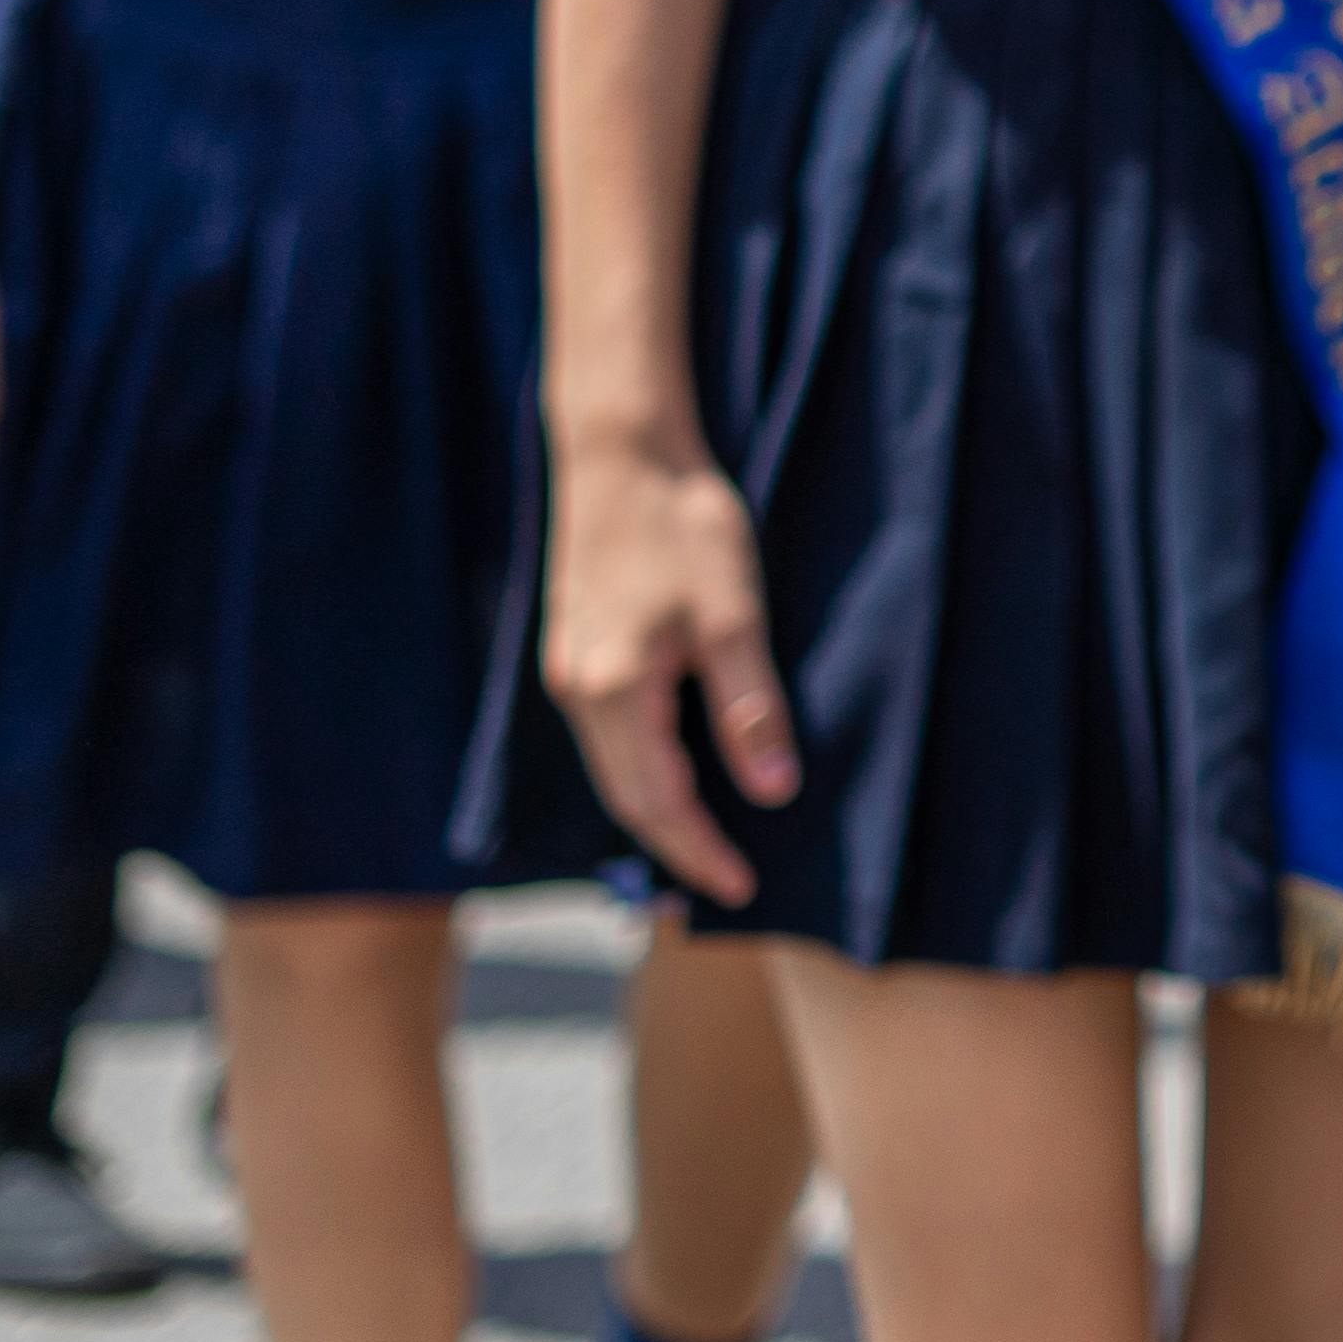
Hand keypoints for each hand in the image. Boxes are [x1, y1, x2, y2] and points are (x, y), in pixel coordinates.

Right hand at [545, 431, 795, 908]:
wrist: (621, 452)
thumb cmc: (684, 524)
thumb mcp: (735, 615)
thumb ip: (750, 707)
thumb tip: (773, 791)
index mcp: (616, 691)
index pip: (657, 802)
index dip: (699, 851)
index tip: (740, 889)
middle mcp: (579, 691)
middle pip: (624, 797)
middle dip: (674, 845)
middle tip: (723, 885)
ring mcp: (570, 669)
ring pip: (610, 767)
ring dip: (654, 810)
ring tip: (704, 844)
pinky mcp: (576, 648)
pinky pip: (604, 735)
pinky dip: (638, 769)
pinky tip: (673, 772)